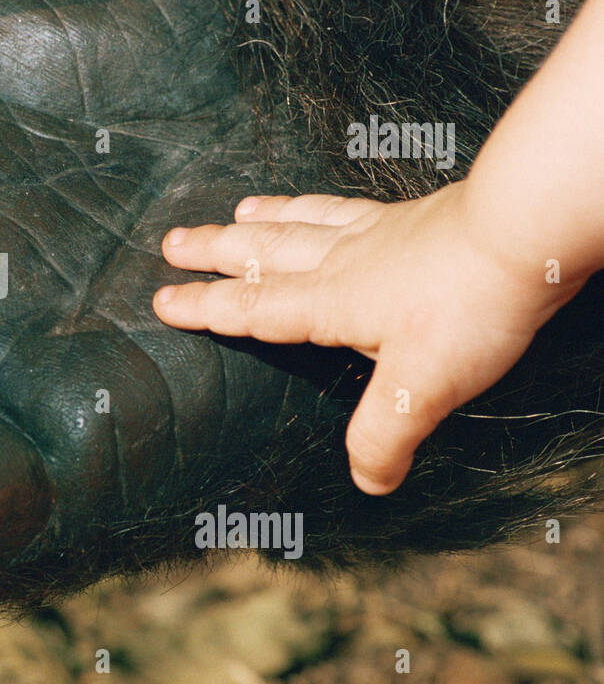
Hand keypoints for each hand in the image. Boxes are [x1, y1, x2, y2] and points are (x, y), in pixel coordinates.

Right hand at [154, 183, 583, 493]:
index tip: (162, 301)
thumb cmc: (471, 305)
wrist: (522, 234)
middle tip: (170, 244)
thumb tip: (366, 481)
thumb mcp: (422, 386)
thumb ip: (383, 434)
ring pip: (295, 225)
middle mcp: (340, 263)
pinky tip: (310, 201)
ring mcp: (372, 234)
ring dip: (255, 222)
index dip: (204, 307)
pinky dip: (313, 201)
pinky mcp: (405, 216)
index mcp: (331, 304)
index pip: (253, 308)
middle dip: (211, 253)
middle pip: (261, 255)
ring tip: (230, 214)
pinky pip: (341, 205)